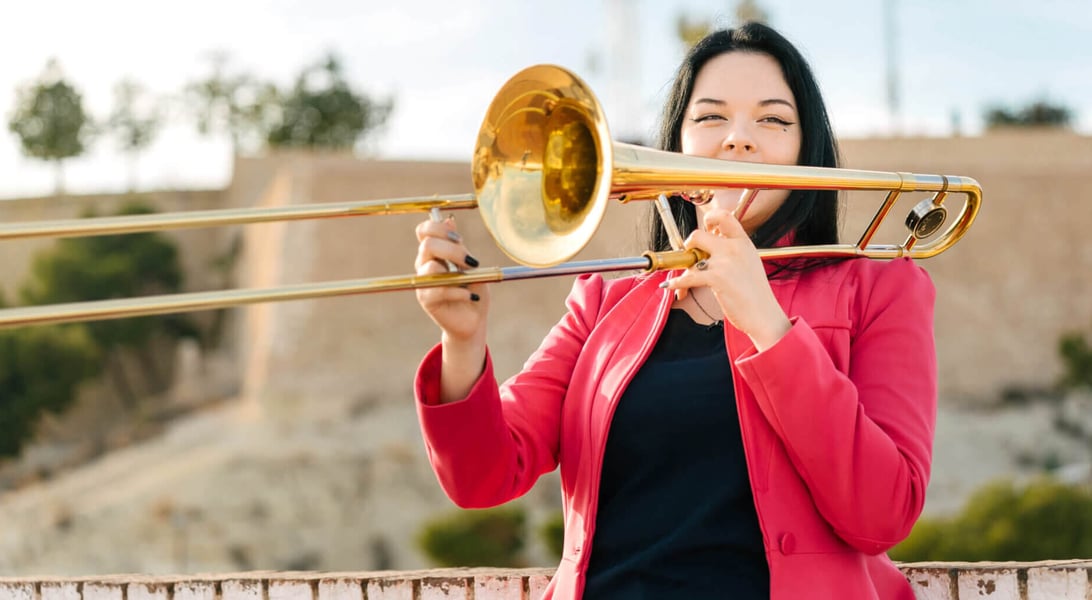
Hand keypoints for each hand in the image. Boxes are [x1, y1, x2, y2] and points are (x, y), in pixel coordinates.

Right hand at [414, 216, 488, 345]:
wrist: (473, 320)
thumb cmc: (473, 290)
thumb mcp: (471, 266)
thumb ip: (459, 246)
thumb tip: (448, 220)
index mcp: (434, 253)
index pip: (424, 230)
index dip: (439, 228)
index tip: (460, 239)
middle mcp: (425, 265)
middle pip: (427, 245)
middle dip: (452, 250)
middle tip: (472, 262)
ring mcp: (423, 283)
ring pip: (430, 267)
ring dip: (455, 272)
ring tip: (471, 280)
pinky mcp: (426, 300)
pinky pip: (438, 290)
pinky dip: (458, 292)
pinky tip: (471, 297)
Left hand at [661, 207, 790, 350]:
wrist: (764, 315)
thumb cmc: (755, 294)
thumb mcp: (749, 262)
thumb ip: (733, 251)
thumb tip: (711, 247)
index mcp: (743, 242)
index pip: (725, 216)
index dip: (710, 218)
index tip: (705, 227)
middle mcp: (733, 248)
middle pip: (699, 235)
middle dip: (688, 244)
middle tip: (689, 254)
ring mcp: (725, 262)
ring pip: (691, 258)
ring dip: (682, 271)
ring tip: (681, 282)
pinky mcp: (716, 278)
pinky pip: (688, 277)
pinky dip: (677, 283)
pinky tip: (671, 286)